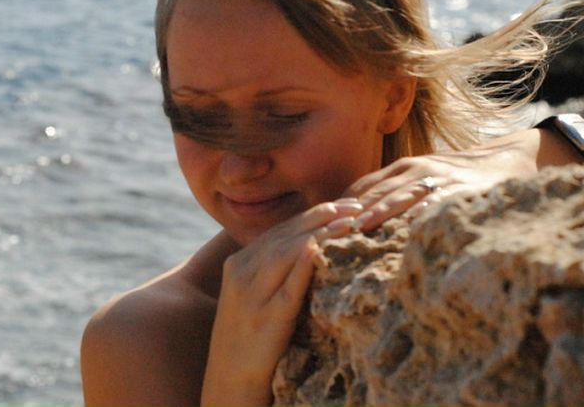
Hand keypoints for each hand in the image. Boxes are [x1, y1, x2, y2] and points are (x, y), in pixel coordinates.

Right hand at [201, 200, 363, 406]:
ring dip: (320, 232)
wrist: (229, 381)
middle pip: (285, 235)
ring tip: (349, 220)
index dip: (312, 214)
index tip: (342, 203)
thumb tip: (310, 244)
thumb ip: (274, 269)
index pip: (280, 230)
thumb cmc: (249, 339)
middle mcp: (242, 273)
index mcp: (239, 264)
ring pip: (286, 253)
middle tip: (354, 204)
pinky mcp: (266, 320)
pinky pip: (287, 288)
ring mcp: (252, 297)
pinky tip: (318, 249)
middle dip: (320, 216)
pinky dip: (302, 266)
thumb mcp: (254, 296)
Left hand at [343, 133, 543, 231]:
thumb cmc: (458, 178)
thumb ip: (393, 197)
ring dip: (377, 211)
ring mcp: (436, 177)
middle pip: (374, 192)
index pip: (360, 188)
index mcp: (400, 169)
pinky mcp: (460, 188)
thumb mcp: (421, 181)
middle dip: (350, 212)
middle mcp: (413, 170)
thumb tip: (358, 223)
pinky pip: (437, 201)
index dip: (339, 206)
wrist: (508, 159)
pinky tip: (407, 227)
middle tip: (326, 232)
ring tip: (357, 228)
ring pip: (400, 195)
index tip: (317, 225)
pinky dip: (420, 213)